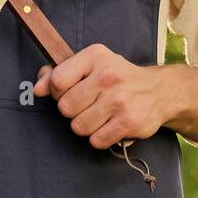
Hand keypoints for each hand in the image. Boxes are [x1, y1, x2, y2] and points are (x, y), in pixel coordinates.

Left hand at [32, 43, 164, 149]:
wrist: (159, 90)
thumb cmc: (117, 77)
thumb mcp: (90, 65)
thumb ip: (59, 73)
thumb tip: (38, 89)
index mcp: (95, 57)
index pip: (57, 80)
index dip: (57, 91)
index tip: (69, 90)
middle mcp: (107, 76)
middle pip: (65, 108)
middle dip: (72, 111)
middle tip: (88, 104)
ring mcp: (119, 100)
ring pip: (78, 127)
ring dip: (85, 125)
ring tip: (99, 115)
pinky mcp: (129, 122)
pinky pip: (96, 141)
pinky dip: (99, 137)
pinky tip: (110, 125)